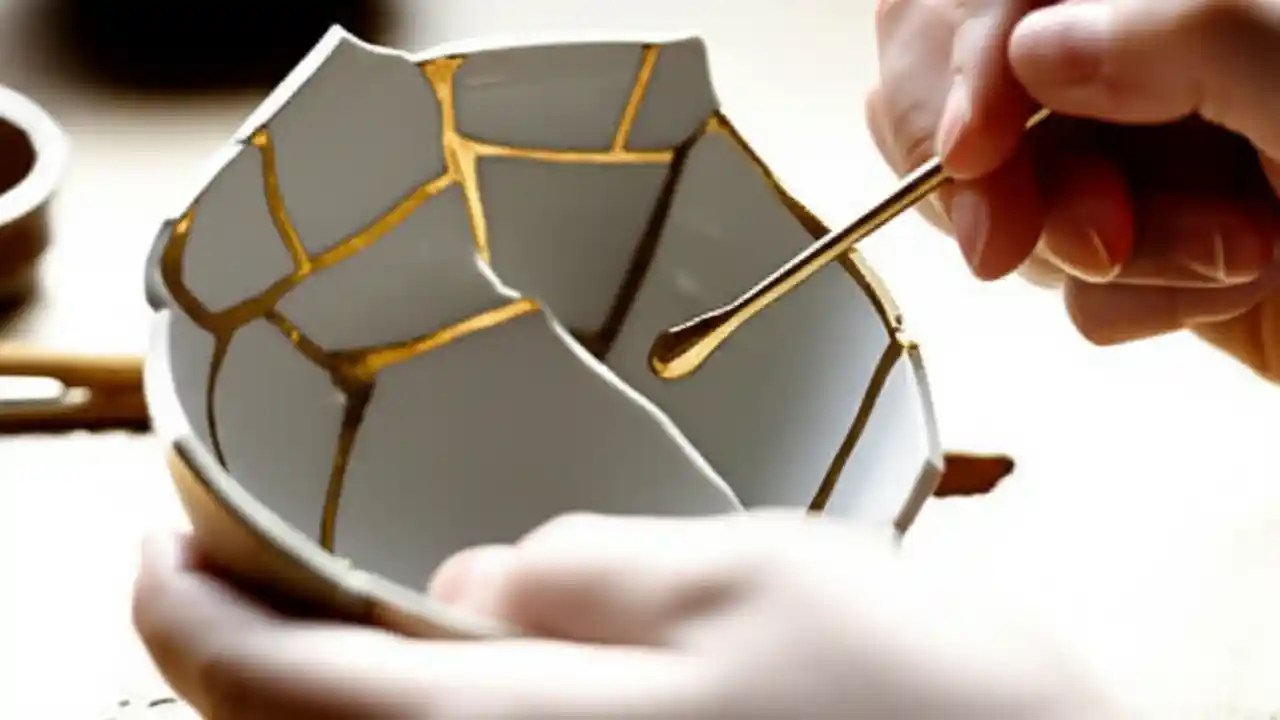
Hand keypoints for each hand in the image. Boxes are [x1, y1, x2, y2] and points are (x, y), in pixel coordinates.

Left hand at [133, 513, 1124, 718]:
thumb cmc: (923, 711)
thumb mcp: (751, 578)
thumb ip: (589, 577)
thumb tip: (476, 584)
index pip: (260, 687)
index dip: (181, 607)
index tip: (152, 541)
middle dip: (257, 651)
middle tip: (257, 560)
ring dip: (351, 690)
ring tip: (370, 606)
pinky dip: (443, 716)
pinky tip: (489, 668)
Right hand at [868, 0, 1279, 380]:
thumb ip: (1175, 31)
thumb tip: (1030, 52)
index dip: (957, 65)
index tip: (973, 152)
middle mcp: (1129, 58)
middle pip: (958, 97)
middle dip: (1009, 180)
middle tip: (1086, 231)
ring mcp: (1134, 154)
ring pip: (1005, 205)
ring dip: (1101, 250)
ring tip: (1232, 245)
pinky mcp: (1146, 244)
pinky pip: (1072, 287)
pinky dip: (1145, 303)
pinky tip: (1239, 280)